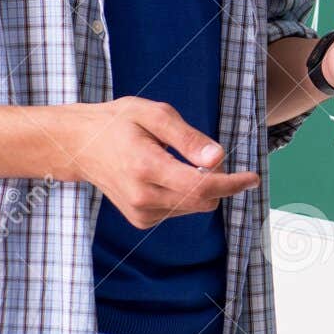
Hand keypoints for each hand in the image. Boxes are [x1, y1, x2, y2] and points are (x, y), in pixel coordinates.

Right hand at [61, 97, 258, 229]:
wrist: (80, 145)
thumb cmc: (118, 122)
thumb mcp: (154, 114)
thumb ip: (188, 138)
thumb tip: (218, 158)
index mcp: (146, 168)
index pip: (202, 186)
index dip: (233, 183)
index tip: (253, 178)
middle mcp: (143, 197)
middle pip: (204, 200)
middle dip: (218, 180)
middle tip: (204, 153)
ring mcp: (141, 212)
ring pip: (195, 206)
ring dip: (200, 186)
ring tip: (175, 159)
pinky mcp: (141, 220)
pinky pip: (180, 209)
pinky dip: (184, 193)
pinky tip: (164, 174)